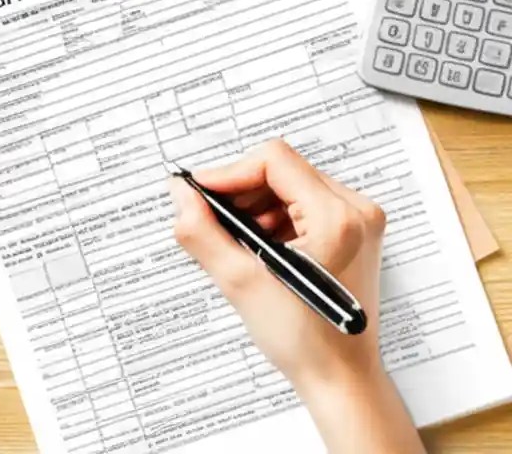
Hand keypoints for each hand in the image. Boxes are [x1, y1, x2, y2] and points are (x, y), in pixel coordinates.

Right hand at [168, 139, 384, 389]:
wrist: (340, 378)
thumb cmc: (307, 341)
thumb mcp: (241, 283)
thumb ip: (202, 232)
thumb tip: (181, 196)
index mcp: (338, 219)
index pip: (273, 161)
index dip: (228, 173)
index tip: (199, 194)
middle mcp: (356, 212)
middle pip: (281, 170)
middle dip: (240, 194)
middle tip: (212, 223)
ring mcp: (358, 222)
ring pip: (288, 186)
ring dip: (254, 208)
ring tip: (238, 244)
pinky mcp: (352, 233)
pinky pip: (301, 204)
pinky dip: (272, 219)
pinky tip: (258, 250)